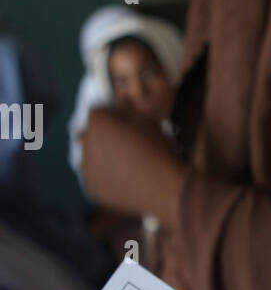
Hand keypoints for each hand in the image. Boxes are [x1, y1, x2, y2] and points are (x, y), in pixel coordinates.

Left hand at [79, 108, 186, 225]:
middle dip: (99, 134)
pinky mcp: (91, 189)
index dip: (110, 115)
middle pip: (86, 133)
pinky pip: (92, 177)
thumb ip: (129, 108)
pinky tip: (120, 178)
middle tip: (119, 141)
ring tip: (119, 162)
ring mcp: (87, 169)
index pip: (96, 112)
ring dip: (98, 155)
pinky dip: (102, 176)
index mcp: (98, 124)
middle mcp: (86, 144)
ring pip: (87, 156)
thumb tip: (120, 100)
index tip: (122, 122)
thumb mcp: (148, 121)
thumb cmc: (158, 150)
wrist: (163, 189)